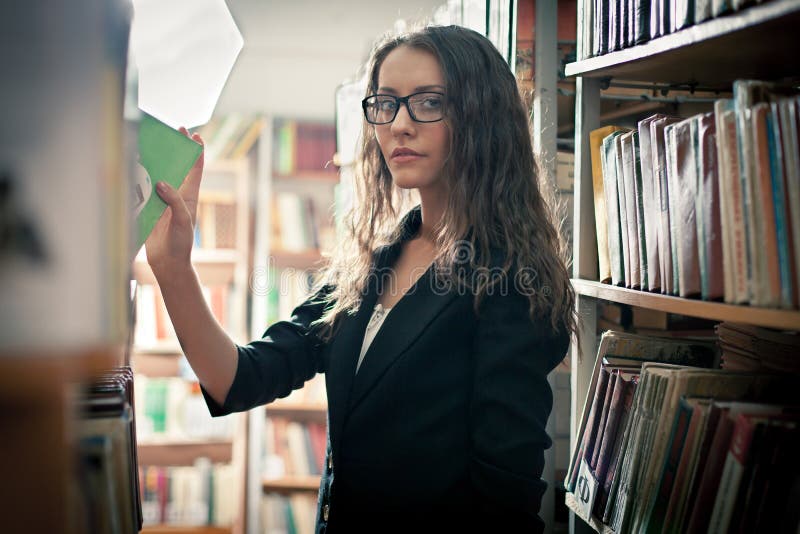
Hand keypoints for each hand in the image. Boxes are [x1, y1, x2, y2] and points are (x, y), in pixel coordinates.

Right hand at [145, 127, 204, 275]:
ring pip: (157, 175)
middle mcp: (175, 195)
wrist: (167, 262)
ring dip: (153, 161)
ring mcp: (161, 200)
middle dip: (173, 149)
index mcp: (189, 196)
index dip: (197, 151)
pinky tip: (131, 166)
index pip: (195, 169)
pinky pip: (141, 189)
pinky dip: (138, 178)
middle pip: (175, 167)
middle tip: (170, 131)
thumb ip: (175, 200)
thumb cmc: (180, 242)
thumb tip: (161, 182)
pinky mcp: (147, 208)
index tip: (196, 135)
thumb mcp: (183, 220)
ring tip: (148, 143)